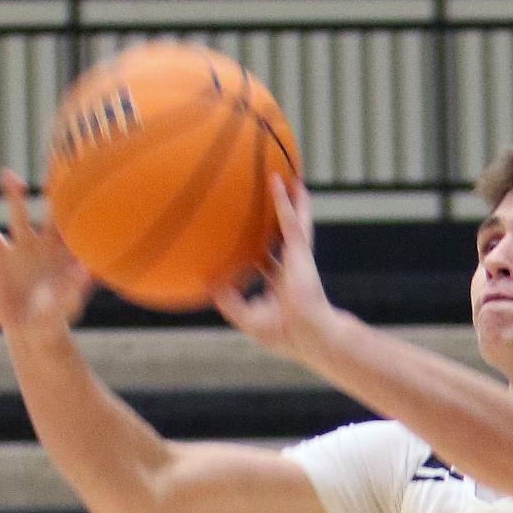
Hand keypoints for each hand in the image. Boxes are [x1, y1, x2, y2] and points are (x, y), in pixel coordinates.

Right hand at [0, 170, 96, 337]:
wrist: (31, 329)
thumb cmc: (55, 318)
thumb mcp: (65, 308)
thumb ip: (74, 291)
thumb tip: (84, 271)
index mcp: (68, 254)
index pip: (79, 227)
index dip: (85, 207)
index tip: (91, 181)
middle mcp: (46, 244)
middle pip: (50, 211)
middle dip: (53, 188)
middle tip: (56, 159)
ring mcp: (22, 247)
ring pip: (18, 215)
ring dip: (14, 195)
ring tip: (8, 175)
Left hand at [214, 177, 340, 362]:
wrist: (306, 335)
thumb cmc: (282, 333)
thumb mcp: (247, 317)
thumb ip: (228, 301)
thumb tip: (205, 284)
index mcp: (279, 281)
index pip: (267, 259)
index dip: (258, 247)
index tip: (244, 233)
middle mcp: (289, 266)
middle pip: (282, 236)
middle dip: (278, 218)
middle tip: (270, 198)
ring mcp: (296, 258)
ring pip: (292, 221)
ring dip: (290, 200)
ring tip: (288, 177)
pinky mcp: (300, 253)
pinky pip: (290, 221)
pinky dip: (284, 201)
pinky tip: (278, 182)